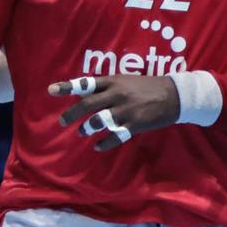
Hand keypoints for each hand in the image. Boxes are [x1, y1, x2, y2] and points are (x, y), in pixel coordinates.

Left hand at [50, 74, 181, 151]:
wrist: (175, 95)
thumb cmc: (149, 86)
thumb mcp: (126, 80)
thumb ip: (107, 87)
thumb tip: (86, 95)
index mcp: (113, 82)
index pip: (85, 83)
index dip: (67, 87)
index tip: (50, 91)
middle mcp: (117, 95)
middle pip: (88, 104)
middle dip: (72, 114)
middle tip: (63, 122)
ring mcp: (126, 110)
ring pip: (99, 121)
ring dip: (88, 128)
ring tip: (82, 132)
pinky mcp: (135, 124)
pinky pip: (116, 136)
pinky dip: (105, 143)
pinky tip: (98, 146)